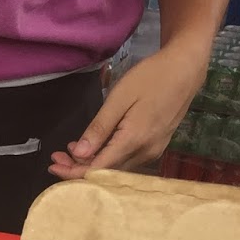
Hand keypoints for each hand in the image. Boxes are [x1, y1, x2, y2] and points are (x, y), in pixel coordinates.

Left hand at [51, 43, 207, 178]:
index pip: (98, 169)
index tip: (53, 166)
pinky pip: (127, 159)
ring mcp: (154, 150)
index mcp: (134, 140)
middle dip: (78, 167)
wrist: (186, 68)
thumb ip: (99, 128)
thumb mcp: (120, 98)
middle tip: (57, 156)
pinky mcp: (156, 145)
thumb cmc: (152, 77)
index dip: (73, 171)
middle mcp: (146, 152)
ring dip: (92, 161)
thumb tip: (79, 155)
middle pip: (106, 171)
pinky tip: (95, 146)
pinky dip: (107, 156)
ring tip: (71, 148)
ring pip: (116, 166)